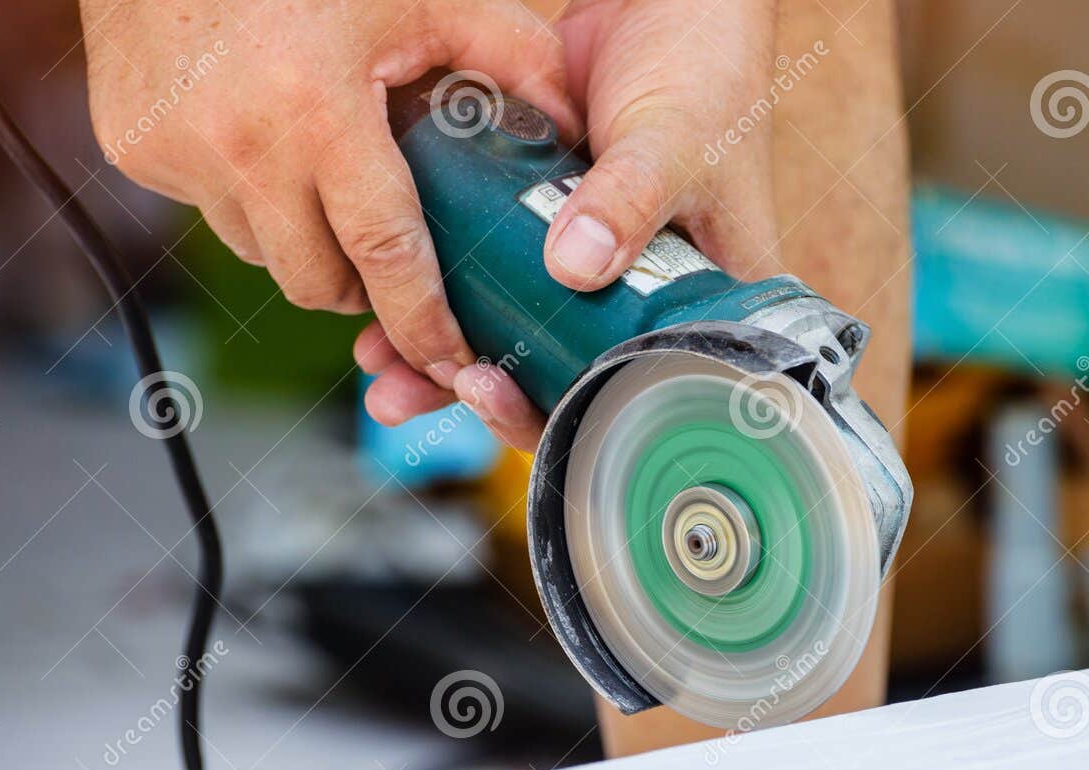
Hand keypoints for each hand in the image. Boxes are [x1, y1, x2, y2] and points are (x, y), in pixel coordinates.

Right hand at [81, 0, 577, 394]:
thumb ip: (511, 58)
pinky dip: (246, 195)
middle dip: (360, 287)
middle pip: (317, 282)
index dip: (423, 322)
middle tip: (386, 262)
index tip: (452, 362)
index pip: (384, 255)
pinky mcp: (137, 151)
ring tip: (322, 178)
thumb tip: (571, 129)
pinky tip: (259, 136)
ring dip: (301, 239)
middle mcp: (239, 146)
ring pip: (261, 253)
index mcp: (317, 112)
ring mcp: (176, 154)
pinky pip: (212, 211)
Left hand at [359, 0, 782, 449]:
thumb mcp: (678, 139)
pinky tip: (380, 302)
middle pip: (558, 380)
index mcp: (698, 310)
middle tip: (411, 390)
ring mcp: (588, 270)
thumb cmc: (708, 68)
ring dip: (445, 356)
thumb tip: (574, 265)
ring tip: (380, 370)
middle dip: (482, 394)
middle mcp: (639, 304)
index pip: (629, 392)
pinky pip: (489, 277)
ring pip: (516, 337)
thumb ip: (630, 199)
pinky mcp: (542, 230)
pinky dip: (439, 290)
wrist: (672, 3)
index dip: (560, 411)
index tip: (493, 394)